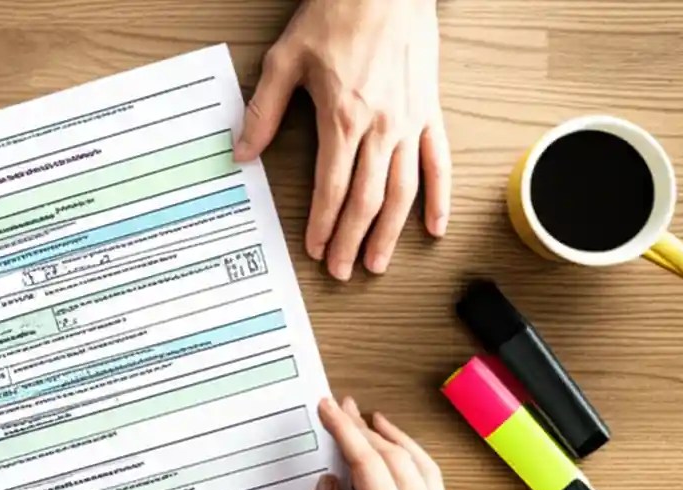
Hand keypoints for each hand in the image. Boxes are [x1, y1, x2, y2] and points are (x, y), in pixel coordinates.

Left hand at [236, 0, 450, 278]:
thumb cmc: (337, 13)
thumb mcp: (285, 59)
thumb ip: (263, 111)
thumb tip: (243, 151)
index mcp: (343, 118)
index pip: (332, 188)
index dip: (324, 226)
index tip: (317, 249)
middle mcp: (382, 127)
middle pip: (368, 200)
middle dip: (353, 240)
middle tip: (344, 270)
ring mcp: (411, 121)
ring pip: (404, 192)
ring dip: (391, 232)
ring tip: (379, 262)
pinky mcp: (430, 111)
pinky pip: (439, 162)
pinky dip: (440, 198)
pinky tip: (435, 227)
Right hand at [306, 396, 455, 489]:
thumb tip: (326, 488)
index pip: (369, 463)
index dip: (346, 431)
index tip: (330, 409)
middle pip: (396, 456)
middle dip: (365, 427)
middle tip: (341, 408)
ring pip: (421, 464)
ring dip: (394, 437)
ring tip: (371, 420)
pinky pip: (431, 482)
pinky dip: (413, 457)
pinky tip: (399, 455)